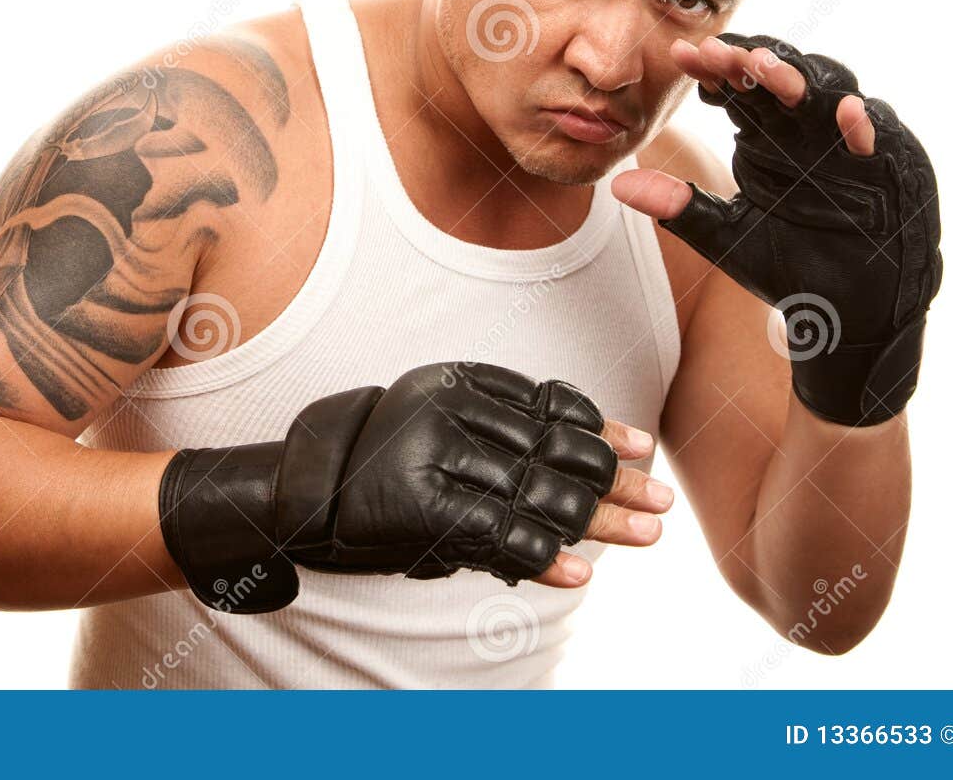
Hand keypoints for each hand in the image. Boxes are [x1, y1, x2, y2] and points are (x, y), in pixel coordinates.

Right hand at [158, 362, 634, 612]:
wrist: (292, 495)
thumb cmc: (373, 466)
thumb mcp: (433, 427)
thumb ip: (497, 434)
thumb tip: (587, 448)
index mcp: (454, 380)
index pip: (546, 403)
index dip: (598, 427)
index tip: (640, 447)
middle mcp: (447, 409)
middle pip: (553, 448)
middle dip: (613, 480)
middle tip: (660, 503)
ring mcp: (433, 456)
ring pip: (537, 492)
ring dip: (598, 520)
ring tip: (644, 536)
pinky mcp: (421, 509)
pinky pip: (499, 536)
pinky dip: (544, 558)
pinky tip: (579, 572)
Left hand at [612, 33, 942, 426]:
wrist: (846, 318)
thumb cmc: (792, 270)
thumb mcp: (729, 237)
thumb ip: (680, 207)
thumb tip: (618, 185)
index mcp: (772, 137)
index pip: (742, 90)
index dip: (715, 69)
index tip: (681, 54)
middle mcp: (810, 131)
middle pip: (784, 77)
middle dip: (754, 61)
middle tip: (721, 52)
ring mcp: (851, 145)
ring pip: (831, 93)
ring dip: (802, 79)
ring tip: (767, 71)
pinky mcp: (893, 168)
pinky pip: (882, 139)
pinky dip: (863, 126)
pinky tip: (845, 116)